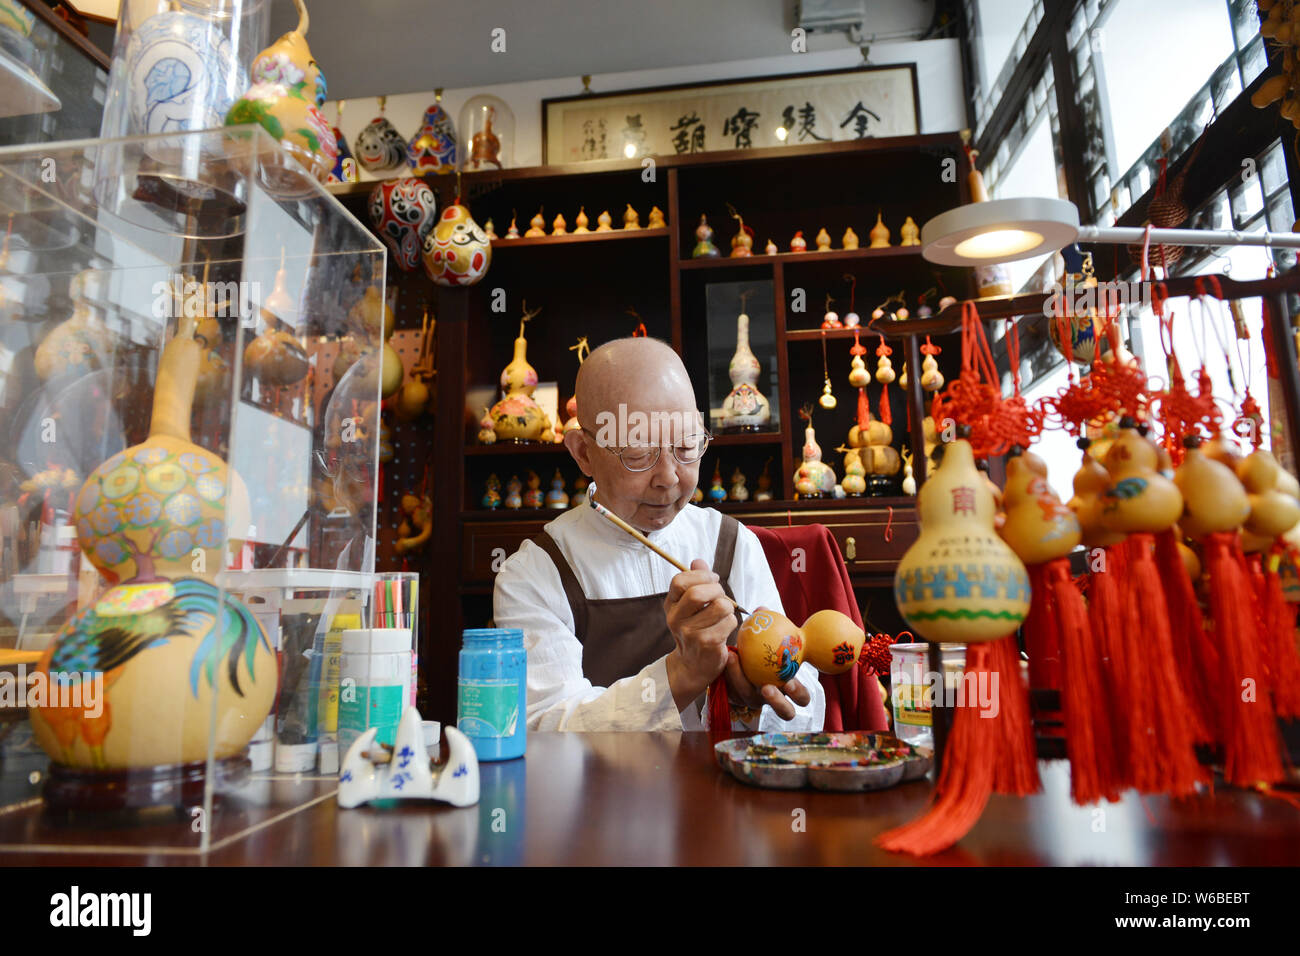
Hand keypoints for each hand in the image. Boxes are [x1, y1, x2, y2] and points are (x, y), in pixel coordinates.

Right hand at [663, 559, 736, 709]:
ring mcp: (690, 632)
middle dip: (717, 590)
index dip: (700, 575)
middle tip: (721, 596)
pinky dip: (732, 622)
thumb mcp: (688, 606)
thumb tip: (698, 561)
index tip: (712, 579)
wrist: (692, 666)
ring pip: (719, 606)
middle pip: (698, 593)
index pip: (679, 581)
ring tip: (724, 615)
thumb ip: (694, 582)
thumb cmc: (695, 631)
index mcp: (670, 605)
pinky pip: (728, 622)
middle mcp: (676, 619)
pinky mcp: (707, 643)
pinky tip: (725, 629)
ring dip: (728, 607)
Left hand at [722, 637, 811, 721]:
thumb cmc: (769, 651)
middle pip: (783, 711)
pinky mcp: (734, 695)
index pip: (802, 698)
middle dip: (777, 702)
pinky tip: (728, 653)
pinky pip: (730, 687)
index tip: (790, 683)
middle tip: (766, 687)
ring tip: (734, 659)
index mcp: (789, 689)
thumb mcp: (778, 645)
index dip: (798, 694)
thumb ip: (781, 635)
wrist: (744, 657)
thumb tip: (772, 617)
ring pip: (748, 697)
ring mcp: (753, 699)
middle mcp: (772, 698)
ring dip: (741, 680)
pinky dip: (729, 670)